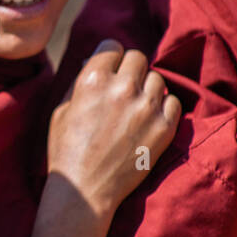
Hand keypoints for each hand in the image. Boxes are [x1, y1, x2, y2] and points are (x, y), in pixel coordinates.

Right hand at [48, 39, 181, 218]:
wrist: (86, 189)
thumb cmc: (67, 149)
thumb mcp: (62, 109)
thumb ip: (80, 81)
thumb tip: (94, 61)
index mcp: (93, 79)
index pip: (112, 46)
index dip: (109, 57)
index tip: (109, 68)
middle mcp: (123, 88)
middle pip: (138, 58)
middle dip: (129, 69)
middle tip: (122, 88)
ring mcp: (147, 107)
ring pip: (157, 78)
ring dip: (147, 88)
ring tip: (135, 106)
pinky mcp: (165, 127)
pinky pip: (174, 101)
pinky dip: (163, 106)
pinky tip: (148, 118)